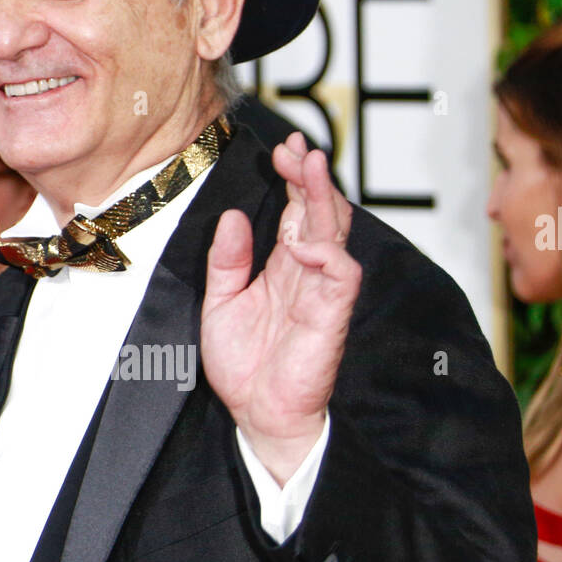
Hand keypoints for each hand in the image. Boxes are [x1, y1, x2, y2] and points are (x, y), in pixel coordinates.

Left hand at [201, 132, 360, 485]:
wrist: (256, 414)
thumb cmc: (244, 365)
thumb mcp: (220, 302)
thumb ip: (227, 261)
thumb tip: (234, 217)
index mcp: (283, 266)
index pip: (297, 211)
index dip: (292, 179)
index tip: (281, 150)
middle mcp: (307, 273)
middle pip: (320, 213)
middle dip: (310, 177)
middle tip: (297, 147)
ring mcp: (322, 292)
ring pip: (335, 234)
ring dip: (324, 199)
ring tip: (310, 166)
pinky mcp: (331, 316)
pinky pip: (341, 276)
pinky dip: (328, 254)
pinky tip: (306, 241)